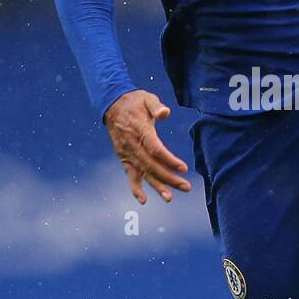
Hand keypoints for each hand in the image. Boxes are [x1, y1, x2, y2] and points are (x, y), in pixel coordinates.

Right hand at [104, 90, 191, 204]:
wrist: (112, 105)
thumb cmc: (134, 102)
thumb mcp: (146, 97)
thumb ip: (156, 105)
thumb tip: (165, 113)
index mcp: (140, 130)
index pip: (155, 149)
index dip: (169, 160)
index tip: (183, 168)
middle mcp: (133, 145)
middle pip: (152, 165)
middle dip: (169, 178)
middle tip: (185, 187)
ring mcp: (128, 153)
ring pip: (143, 173)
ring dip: (156, 186)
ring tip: (169, 197)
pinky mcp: (125, 158)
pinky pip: (130, 175)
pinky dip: (135, 188)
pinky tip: (144, 200)